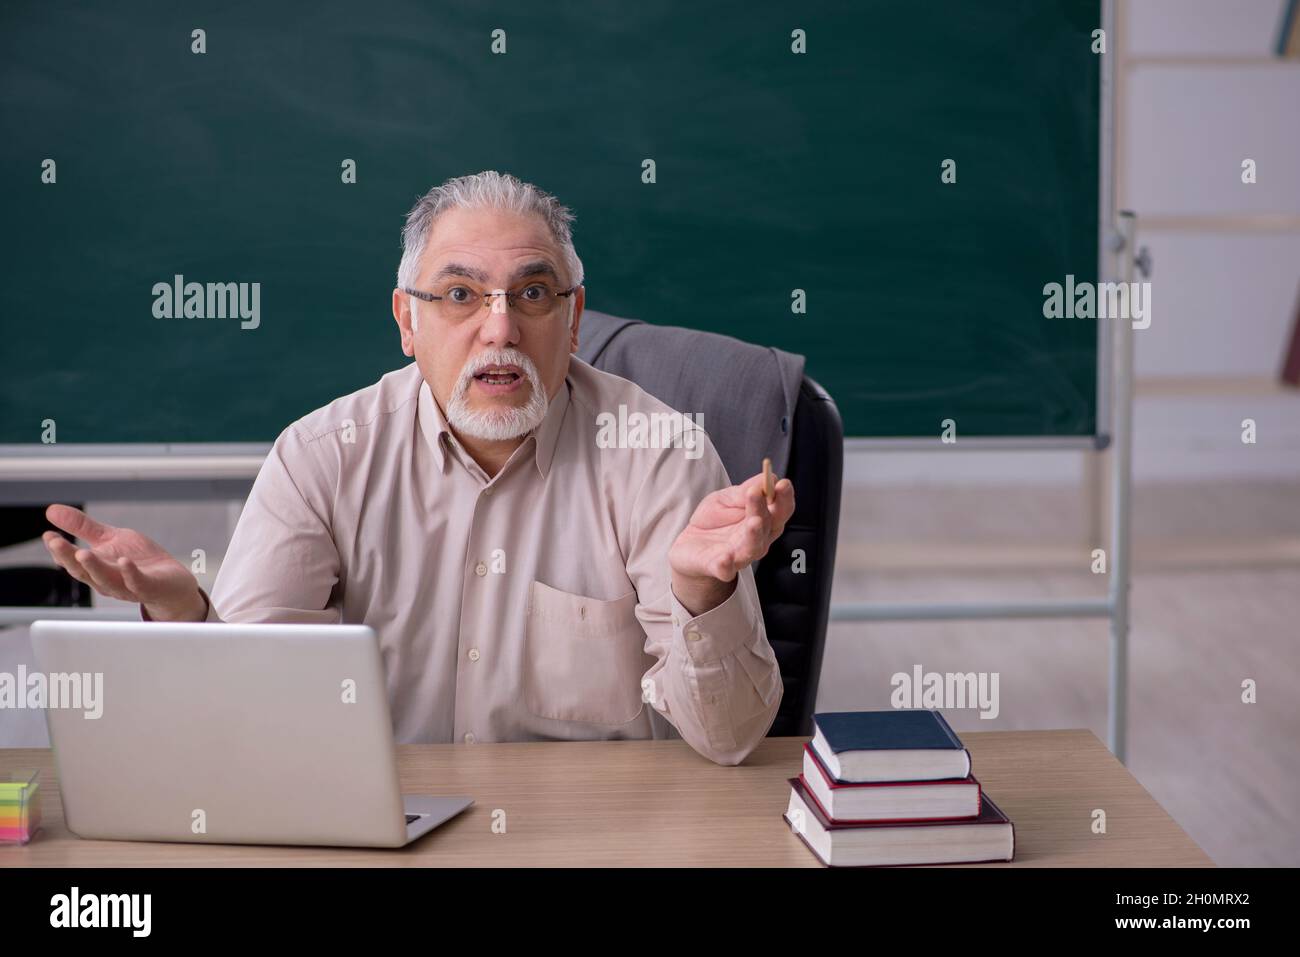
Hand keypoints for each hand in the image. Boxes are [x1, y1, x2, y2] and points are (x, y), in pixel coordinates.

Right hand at [42, 504, 207, 621]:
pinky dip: (130, 573)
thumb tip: (52, 510)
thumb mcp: (110, 538)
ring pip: (106, 580)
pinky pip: (137, 582)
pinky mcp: (149, 587)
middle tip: (56, 542)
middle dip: (69, 558)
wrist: (172, 583)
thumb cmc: (139, 561)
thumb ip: (83, 527)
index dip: (59, 549)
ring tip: (83, 553)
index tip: (48, 535)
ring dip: (94, 567)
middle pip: (84, 572)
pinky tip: (124, 561)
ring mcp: (127, 585)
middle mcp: (107, 580)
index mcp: (95, 568)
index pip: (72, 561)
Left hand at [669, 471, 794, 615]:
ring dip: (754, 536)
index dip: (784, 498)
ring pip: (752, 548)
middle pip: (768, 527)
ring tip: (753, 522)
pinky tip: (725, 559)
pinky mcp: (719, 568)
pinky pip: (724, 569)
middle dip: (765, 510)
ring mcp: (739, 556)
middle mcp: (757, 540)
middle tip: (758, 493)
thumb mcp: (726, 499)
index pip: (780, 510)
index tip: (782, 483)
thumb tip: (767, 477)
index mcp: (763, 521)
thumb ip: (744, 491)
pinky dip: (726, 566)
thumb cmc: (714, 521)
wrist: (690, 546)